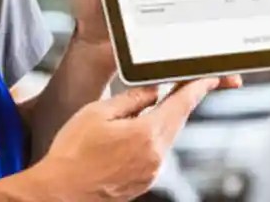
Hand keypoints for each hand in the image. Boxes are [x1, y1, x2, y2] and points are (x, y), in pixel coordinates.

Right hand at [35, 77, 234, 200]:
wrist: (60, 192)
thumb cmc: (72, 154)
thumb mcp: (97, 113)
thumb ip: (130, 99)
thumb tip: (152, 91)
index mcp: (146, 134)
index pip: (182, 104)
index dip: (198, 87)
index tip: (209, 78)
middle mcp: (155, 156)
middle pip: (177, 121)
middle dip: (180, 101)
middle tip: (179, 85)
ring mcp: (151, 172)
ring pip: (165, 137)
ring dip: (161, 120)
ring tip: (139, 111)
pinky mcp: (143, 182)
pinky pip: (155, 153)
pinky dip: (150, 138)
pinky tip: (130, 135)